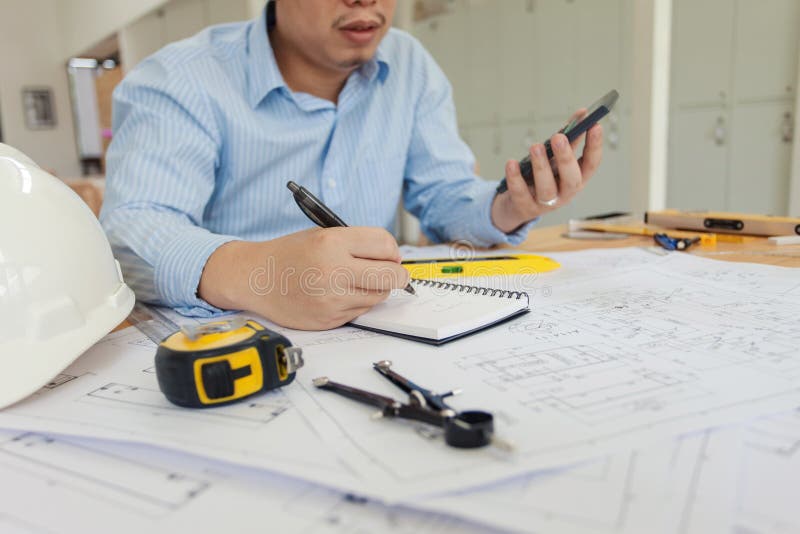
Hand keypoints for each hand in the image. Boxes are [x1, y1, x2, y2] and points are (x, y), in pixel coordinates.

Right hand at [198, 227, 409, 329]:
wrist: (255, 278)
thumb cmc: (290, 254)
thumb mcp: (322, 234)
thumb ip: (357, 243)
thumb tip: (394, 258)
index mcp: (332, 242)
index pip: (386, 245)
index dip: (392, 251)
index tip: (389, 255)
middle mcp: (334, 271)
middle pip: (392, 276)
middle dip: (397, 274)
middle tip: (391, 272)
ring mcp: (332, 299)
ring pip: (379, 296)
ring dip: (376, 289)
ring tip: (356, 281)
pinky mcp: (329, 319)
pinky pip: (361, 311)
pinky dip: (358, 303)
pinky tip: (340, 294)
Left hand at [490, 109, 603, 232]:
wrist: (518, 205)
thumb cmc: (542, 177)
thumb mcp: (556, 159)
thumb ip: (569, 138)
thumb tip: (582, 113)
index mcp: (577, 179)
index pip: (592, 164)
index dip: (595, 146)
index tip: (595, 125)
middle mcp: (565, 193)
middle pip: (571, 179)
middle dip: (566, 158)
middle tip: (559, 138)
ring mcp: (546, 203)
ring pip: (546, 188)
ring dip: (541, 166)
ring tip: (535, 147)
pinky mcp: (525, 207)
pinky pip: (520, 193)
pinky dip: (515, 178)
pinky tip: (511, 163)